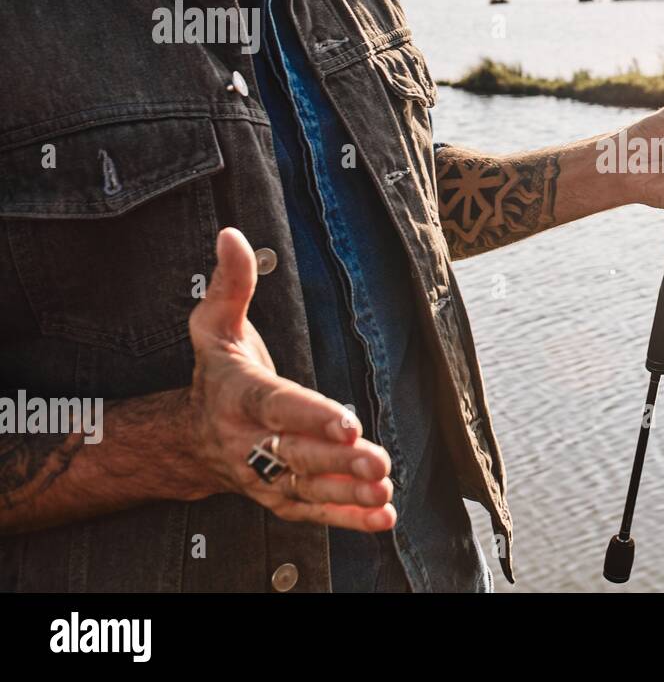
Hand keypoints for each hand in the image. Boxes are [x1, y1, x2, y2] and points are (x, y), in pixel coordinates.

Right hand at [184, 228, 396, 531]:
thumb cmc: (216, 375)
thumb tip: (233, 236)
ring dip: (348, 492)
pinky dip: (349, 519)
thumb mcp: (214, 325)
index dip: (310, 413)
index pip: (276, 404)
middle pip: (296, 452)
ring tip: (384, 488)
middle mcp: (248, 441)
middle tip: (377, 460)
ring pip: (308, 487)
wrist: (187, 439)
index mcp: (238, 396)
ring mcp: (264, 474)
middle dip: (338, 459)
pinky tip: (382, 516)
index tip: (346, 418)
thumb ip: (233, 284)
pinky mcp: (279, 497)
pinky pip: (313, 512)